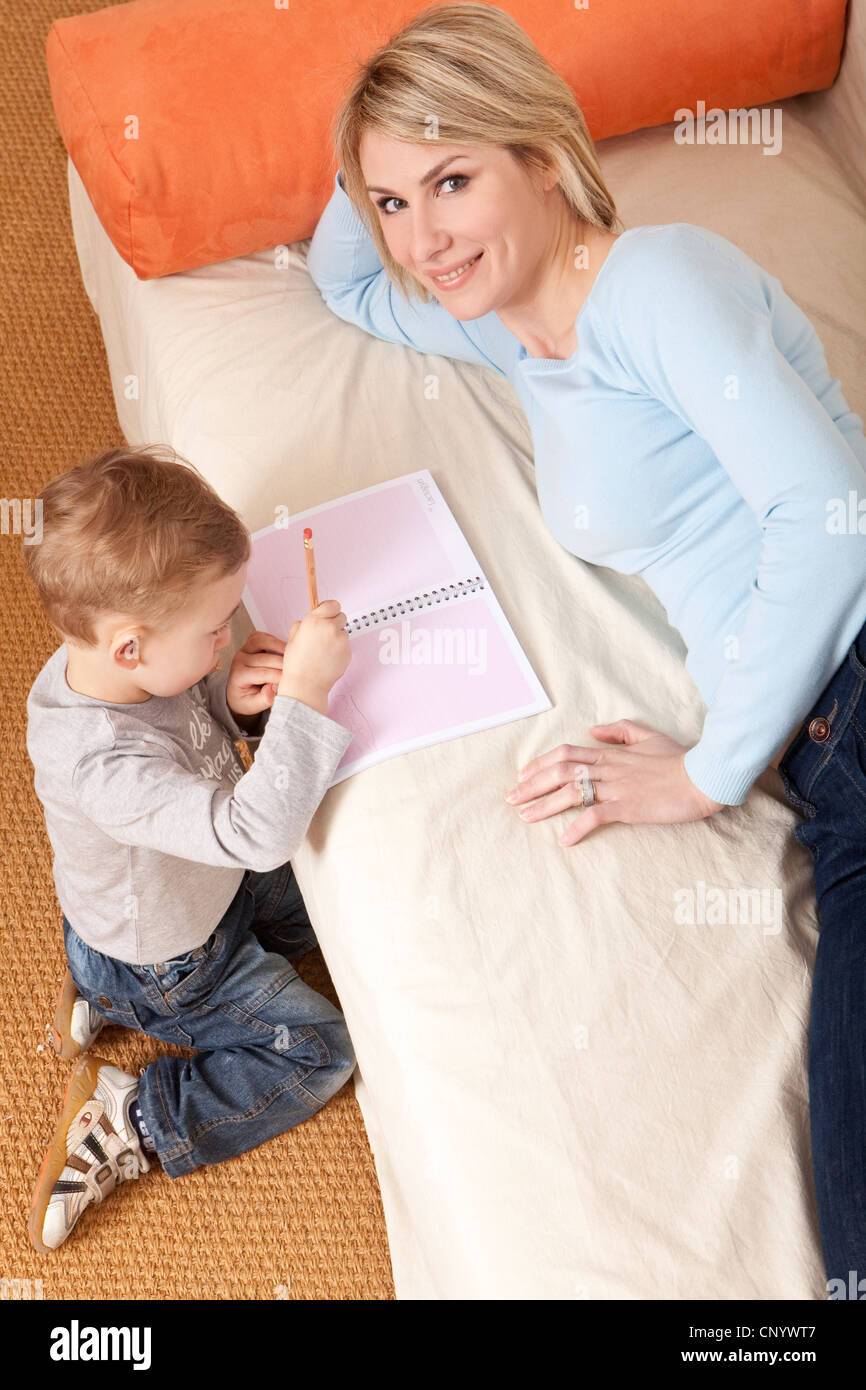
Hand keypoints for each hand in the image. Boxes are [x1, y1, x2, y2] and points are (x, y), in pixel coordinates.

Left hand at [226, 631, 286, 718]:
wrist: (237, 692)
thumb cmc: (247, 699)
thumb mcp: (254, 706)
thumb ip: (264, 700)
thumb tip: (273, 689)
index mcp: (240, 676)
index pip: (263, 674)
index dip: (280, 677)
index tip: (291, 682)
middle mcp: (239, 660)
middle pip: (265, 658)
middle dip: (283, 663)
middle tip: (297, 669)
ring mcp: (243, 649)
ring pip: (260, 640)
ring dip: (278, 645)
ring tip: (292, 653)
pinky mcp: (249, 644)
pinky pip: (260, 635)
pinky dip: (273, 639)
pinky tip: (283, 648)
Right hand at [278, 599, 350, 705]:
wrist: (306, 683)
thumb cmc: (297, 663)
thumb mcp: (292, 638)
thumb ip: (302, 624)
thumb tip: (309, 619)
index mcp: (314, 621)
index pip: (332, 604)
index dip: (330, 609)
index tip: (328, 613)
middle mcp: (330, 627)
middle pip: (341, 616)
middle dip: (334, 622)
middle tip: (325, 634)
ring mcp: (341, 640)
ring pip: (343, 631)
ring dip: (337, 637)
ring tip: (324, 650)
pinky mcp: (348, 651)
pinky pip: (346, 645)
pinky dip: (340, 649)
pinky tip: (329, 658)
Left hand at [503, 718, 724, 846]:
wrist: (703, 776)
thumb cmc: (678, 759)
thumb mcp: (648, 736)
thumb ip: (619, 731)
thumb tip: (593, 731)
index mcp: (610, 754)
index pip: (565, 754)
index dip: (540, 763)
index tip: (522, 775)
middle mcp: (607, 768)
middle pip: (559, 772)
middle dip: (531, 785)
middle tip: (510, 798)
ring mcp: (616, 787)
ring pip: (570, 793)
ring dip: (543, 806)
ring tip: (524, 817)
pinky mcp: (628, 807)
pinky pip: (596, 816)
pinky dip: (577, 828)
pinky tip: (564, 840)